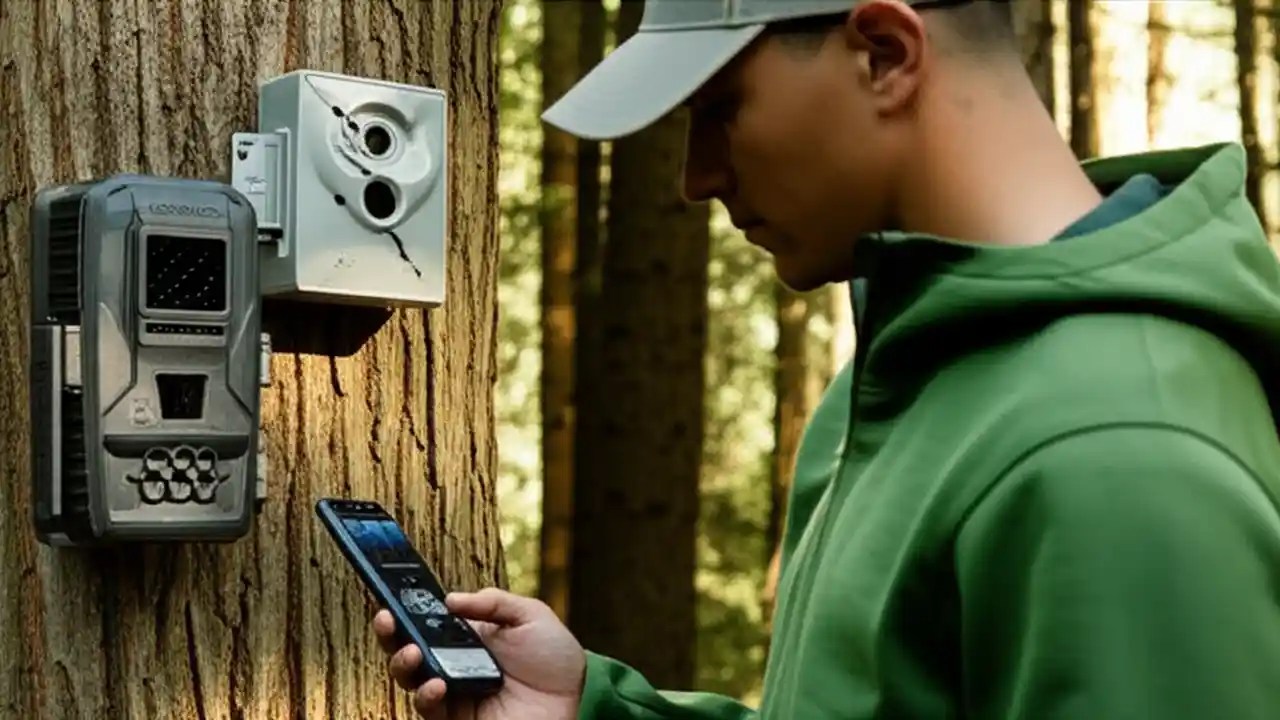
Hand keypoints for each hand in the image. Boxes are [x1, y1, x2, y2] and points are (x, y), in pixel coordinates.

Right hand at [374, 587, 586, 719]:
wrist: (574, 701)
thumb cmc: (556, 660)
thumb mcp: (531, 617)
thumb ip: (493, 602)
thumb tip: (450, 600)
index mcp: (468, 636)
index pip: (427, 621)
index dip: (406, 609)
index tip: (392, 595)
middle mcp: (454, 663)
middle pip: (408, 648)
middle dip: (391, 633)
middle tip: (387, 618)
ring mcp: (454, 692)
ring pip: (411, 679)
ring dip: (403, 663)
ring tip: (412, 652)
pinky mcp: (457, 718)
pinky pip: (430, 709)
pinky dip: (427, 696)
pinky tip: (438, 683)